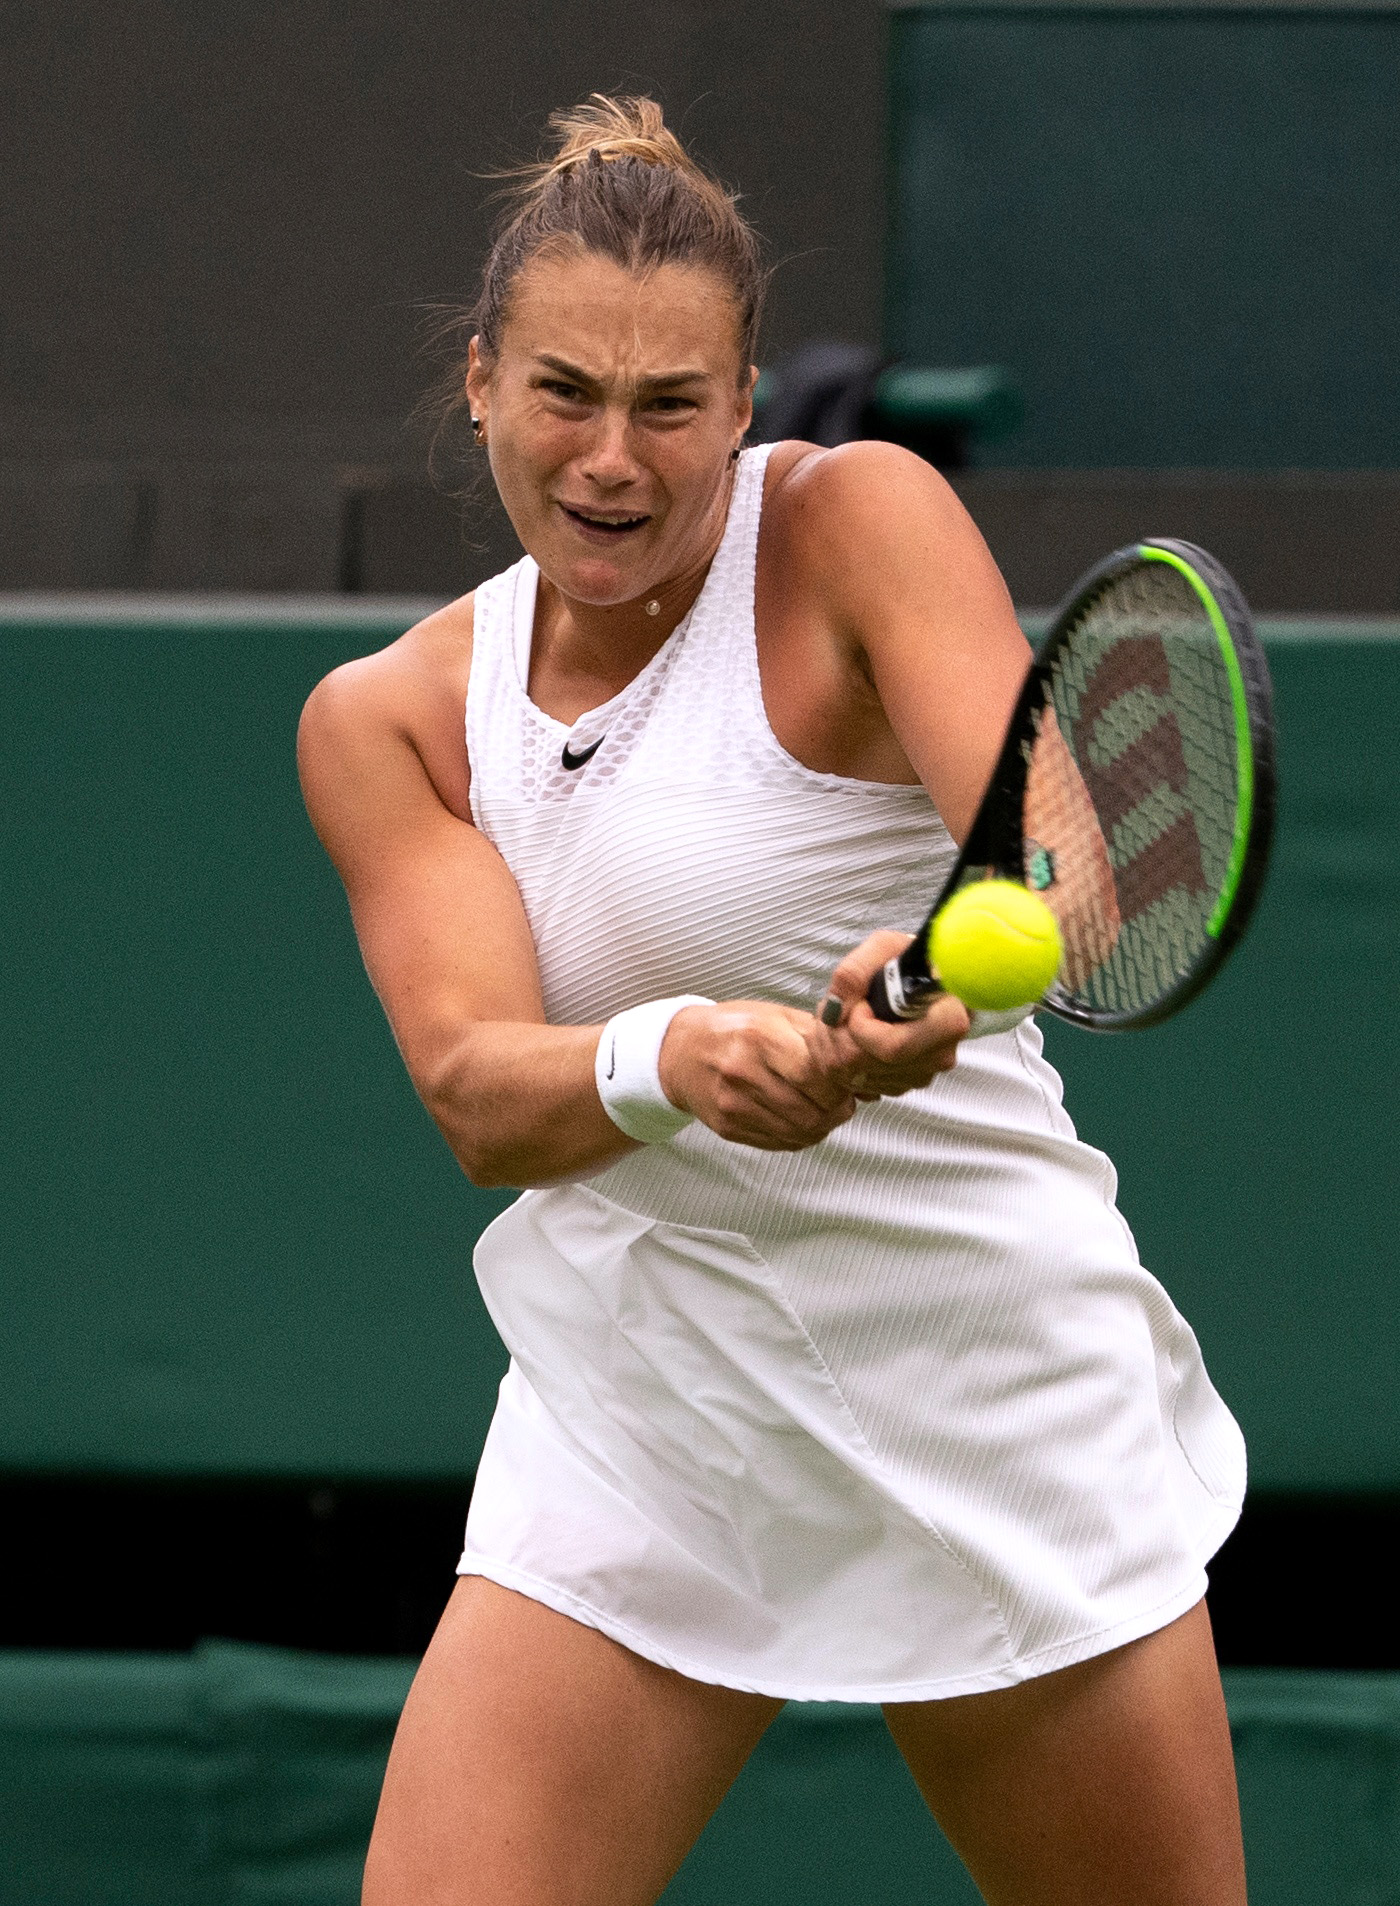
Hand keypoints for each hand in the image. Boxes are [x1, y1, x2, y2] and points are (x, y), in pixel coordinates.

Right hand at [658, 1001, 860, 1150]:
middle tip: (842, 1101)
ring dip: (822, 1126)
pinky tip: (799, 1118)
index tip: (847, 1083)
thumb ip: (821, 1040)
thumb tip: (868, 1071)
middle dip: (837, 1110)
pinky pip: (780, 1143)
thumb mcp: (777, 1017)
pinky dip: (799, 1136)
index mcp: (760, 1038)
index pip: (816, 1077)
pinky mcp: (728, 1128)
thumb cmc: (736, 1029)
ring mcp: (733, 1105)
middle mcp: (743, 1073)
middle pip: (812, 1111)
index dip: (841, 1086)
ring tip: (824, 1110)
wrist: (681, 1051)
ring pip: (800, 1133)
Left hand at [814, 931, 970, 1096]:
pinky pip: (863, 1082)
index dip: (864, 1028)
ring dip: (840, 1045)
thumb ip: (855, 971)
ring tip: (847, 1018)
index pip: (894, 1046)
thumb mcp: (882, 948)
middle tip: (843, 1010)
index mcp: (948, 1019)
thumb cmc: (904, 964)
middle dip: (842, 1035)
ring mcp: (924, 1072)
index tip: (859, 1006)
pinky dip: (847, 1061)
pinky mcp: (907, 1083)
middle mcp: (941, 1053)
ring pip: (860, 1074)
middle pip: (868, 1063)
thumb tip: (837, 1010)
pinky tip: (855, 1036)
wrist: (911, 982)